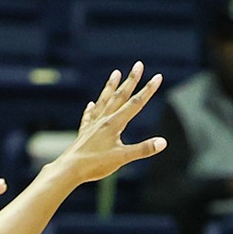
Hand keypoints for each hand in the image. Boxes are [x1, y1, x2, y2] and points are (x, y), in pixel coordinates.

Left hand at [51, 63, 165, 184]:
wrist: (70, 169)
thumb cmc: (96, 164)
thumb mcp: (122, 158)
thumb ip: (143, 149)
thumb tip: (163, 143)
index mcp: (114, 124)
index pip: (135, 104)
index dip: (148, 90)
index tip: (157, 77)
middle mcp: (104, 120)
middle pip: (120, 96)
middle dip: (131, 80)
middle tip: (139, 64)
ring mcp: (93, 125)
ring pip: (104, 101)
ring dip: (111, 86)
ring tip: (115, 73)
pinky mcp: (84, 133)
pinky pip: (89, 116)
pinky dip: (92, 108)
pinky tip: (91, 104)